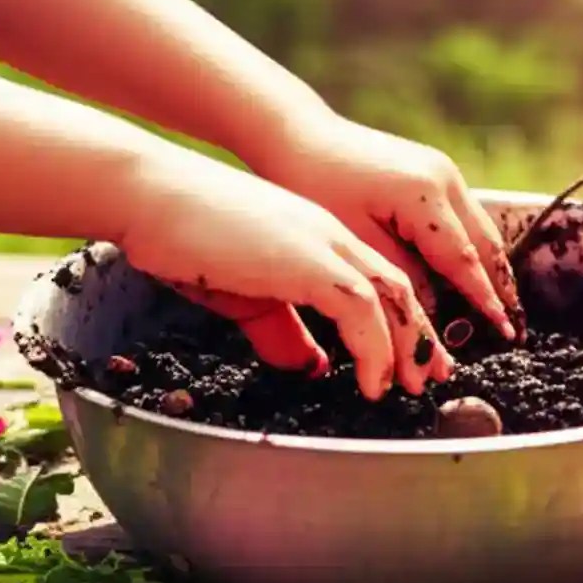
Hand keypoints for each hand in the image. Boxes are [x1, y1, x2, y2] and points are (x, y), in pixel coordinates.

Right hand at [117, 149, 452, 399]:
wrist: (151, 195)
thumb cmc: (184, 239)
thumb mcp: (242, 296)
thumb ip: (279, 328)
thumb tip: (311, 365)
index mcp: (318, 239)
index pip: (379, 280)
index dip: (401, 322)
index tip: (411, 358)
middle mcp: (331, 236)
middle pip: (398, 287)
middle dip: (418, 336)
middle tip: (430, 378)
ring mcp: (322, 244)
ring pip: (391, 296)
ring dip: (406, 346)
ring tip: (410, 387)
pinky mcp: (306, 260)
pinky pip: (360, 307)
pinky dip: (375, 348)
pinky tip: (372, 382)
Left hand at [252, 113, 523, 339]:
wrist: (297, 134)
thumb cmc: (313, 185)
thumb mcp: (354, 239)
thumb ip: (400, 275)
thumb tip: (436, 313)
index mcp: (423, 195)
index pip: (464, 259)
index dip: (484, 300)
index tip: (504, 331)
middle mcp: (444, 177)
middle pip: (485, 243)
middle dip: (501, 287)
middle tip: (513, 329)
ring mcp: (442, 169)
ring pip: (480, 228)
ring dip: (491, 268)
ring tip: (501, 307)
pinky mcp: (433, 169)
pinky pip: (463, 216)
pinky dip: (472, 247)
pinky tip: (470, 274)